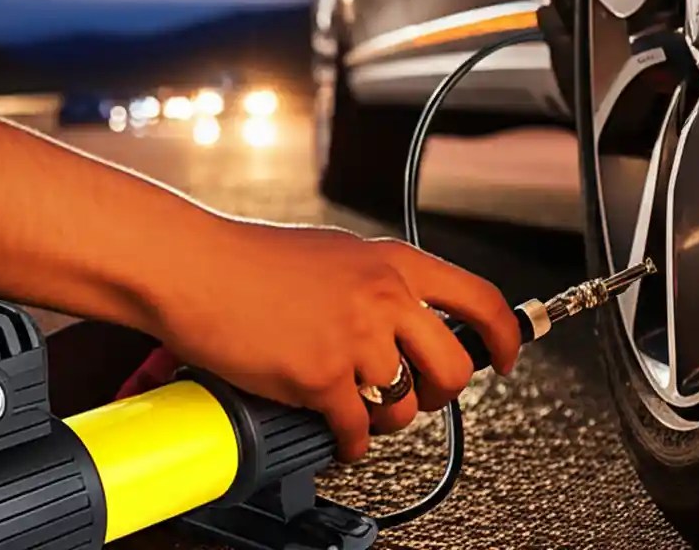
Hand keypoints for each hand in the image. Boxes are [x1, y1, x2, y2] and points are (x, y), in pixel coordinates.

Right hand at [139, 222, 520, 461]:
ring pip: (403, 408)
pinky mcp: (320, 377)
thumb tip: (413, 322)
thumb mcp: (336, 254)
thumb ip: (380, 284)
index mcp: (394, 262)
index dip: (504, 337)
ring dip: (384, 421)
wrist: (192, 268)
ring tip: (357, 410)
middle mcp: (384, 297)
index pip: (480, 299)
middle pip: (454, 369)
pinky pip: (356, 432)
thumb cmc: (250, 260)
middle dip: (440, 396)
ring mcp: (354, 338)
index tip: (506, 358)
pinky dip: (349, 444)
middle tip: (419, 398)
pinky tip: (336, 435)